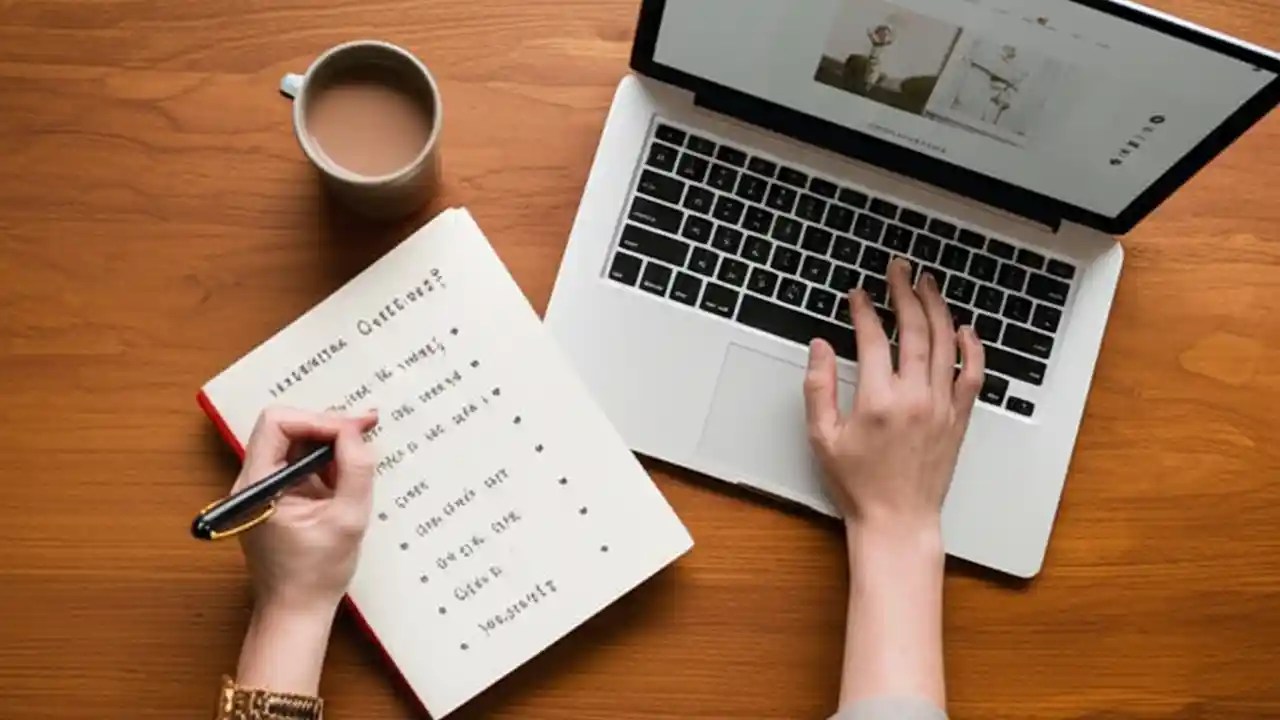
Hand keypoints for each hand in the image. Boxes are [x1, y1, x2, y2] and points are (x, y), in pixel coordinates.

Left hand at [233, 406, 378, 616]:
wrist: (296, 612)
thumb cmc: (317, 574)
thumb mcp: (348, 519)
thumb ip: (355, 469)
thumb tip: (356, 429)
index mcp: (258, 485)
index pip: (278, 423)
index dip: (318, 419)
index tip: (353, 431)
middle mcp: (253, 481)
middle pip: (286, 429)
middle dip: (327, 427)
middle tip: (365, 432)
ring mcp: (263, 489)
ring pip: (295, 444)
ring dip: (329, 445)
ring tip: (360, 458)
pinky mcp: (276, 497)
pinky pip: (299, 465)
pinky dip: (326, 463)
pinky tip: (349, 477)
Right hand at [803, 258, 984, 533]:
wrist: (898, 520)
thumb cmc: (858, 485)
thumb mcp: (822, 438)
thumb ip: (818, 388)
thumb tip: (820, 347)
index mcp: (878, 400)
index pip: (872, 338)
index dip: (863, 309)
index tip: (857, 294)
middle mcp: (915, 397)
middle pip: (913, 329)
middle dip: (904, 292)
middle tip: (898, 270)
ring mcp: (942, 405)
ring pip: (944, 342)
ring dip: (936, 307)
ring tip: (927, 284)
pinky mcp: (959, 418)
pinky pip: (972, 373)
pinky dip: (971, 347)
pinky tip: (965, 328)